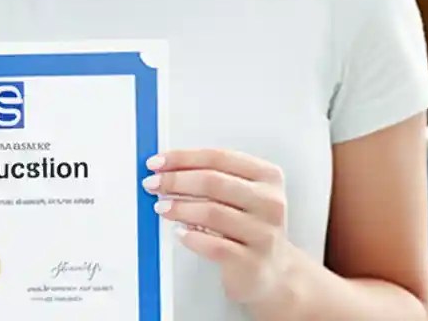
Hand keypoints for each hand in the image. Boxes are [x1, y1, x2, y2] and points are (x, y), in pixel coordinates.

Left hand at [144, 149, 292, 305]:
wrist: (274, 271)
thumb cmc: (250, 226)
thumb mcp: (242, 194)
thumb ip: (212, 177)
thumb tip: (167, 168)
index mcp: (267, 177)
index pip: (218, 158)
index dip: (183, 158)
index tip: (158, 162)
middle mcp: (269, 202)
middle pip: (212, 182)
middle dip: (175, 181)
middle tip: (153, 184)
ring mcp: (263, 233)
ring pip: (212, 212)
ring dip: (179, 208)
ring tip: (161, 207)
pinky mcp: (252, 262)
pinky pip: (214, 246)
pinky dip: (192, 237)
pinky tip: (180, 233)